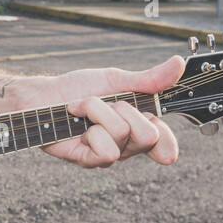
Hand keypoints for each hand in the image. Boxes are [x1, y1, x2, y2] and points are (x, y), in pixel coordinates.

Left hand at [28, 56, 184, 168]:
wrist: (43, 95)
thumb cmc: (78, 88)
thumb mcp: (116, 79)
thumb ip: (149, 79)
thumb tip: (179, 63)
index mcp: (138, 126)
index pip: (164, 143)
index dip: (168, 139)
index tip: (156, 120)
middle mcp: (126, 145)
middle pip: (148, 135)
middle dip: (125, 109)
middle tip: (107, 104)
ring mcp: (108, 154)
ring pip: (122, 135)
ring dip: (100, 112)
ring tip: (85, 110)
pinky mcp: (88, 160)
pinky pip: (105, 151)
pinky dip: (91, 128)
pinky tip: (78, 124)